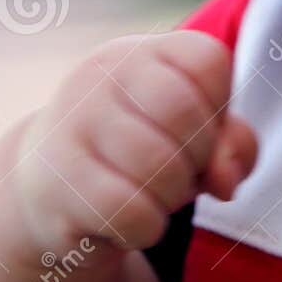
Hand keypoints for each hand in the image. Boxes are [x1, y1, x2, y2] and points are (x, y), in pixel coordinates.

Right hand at [13, 31, 256, 253]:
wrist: (49, 188)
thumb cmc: (138, 152)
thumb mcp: (191, 137)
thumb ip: (232, 145)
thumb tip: (225, 181)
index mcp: (139, 53)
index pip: (208, 60)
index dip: (219, 106)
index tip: (195, 129)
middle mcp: (101, 76)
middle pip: (184, 112)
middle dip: (198, 157)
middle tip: (177, 171)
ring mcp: (73, 125)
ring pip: (160, 167)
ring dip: (172, 197)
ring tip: (151, 194)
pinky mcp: (58, 181)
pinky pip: (132, 212)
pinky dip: (144, 228)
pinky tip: (124, 219)